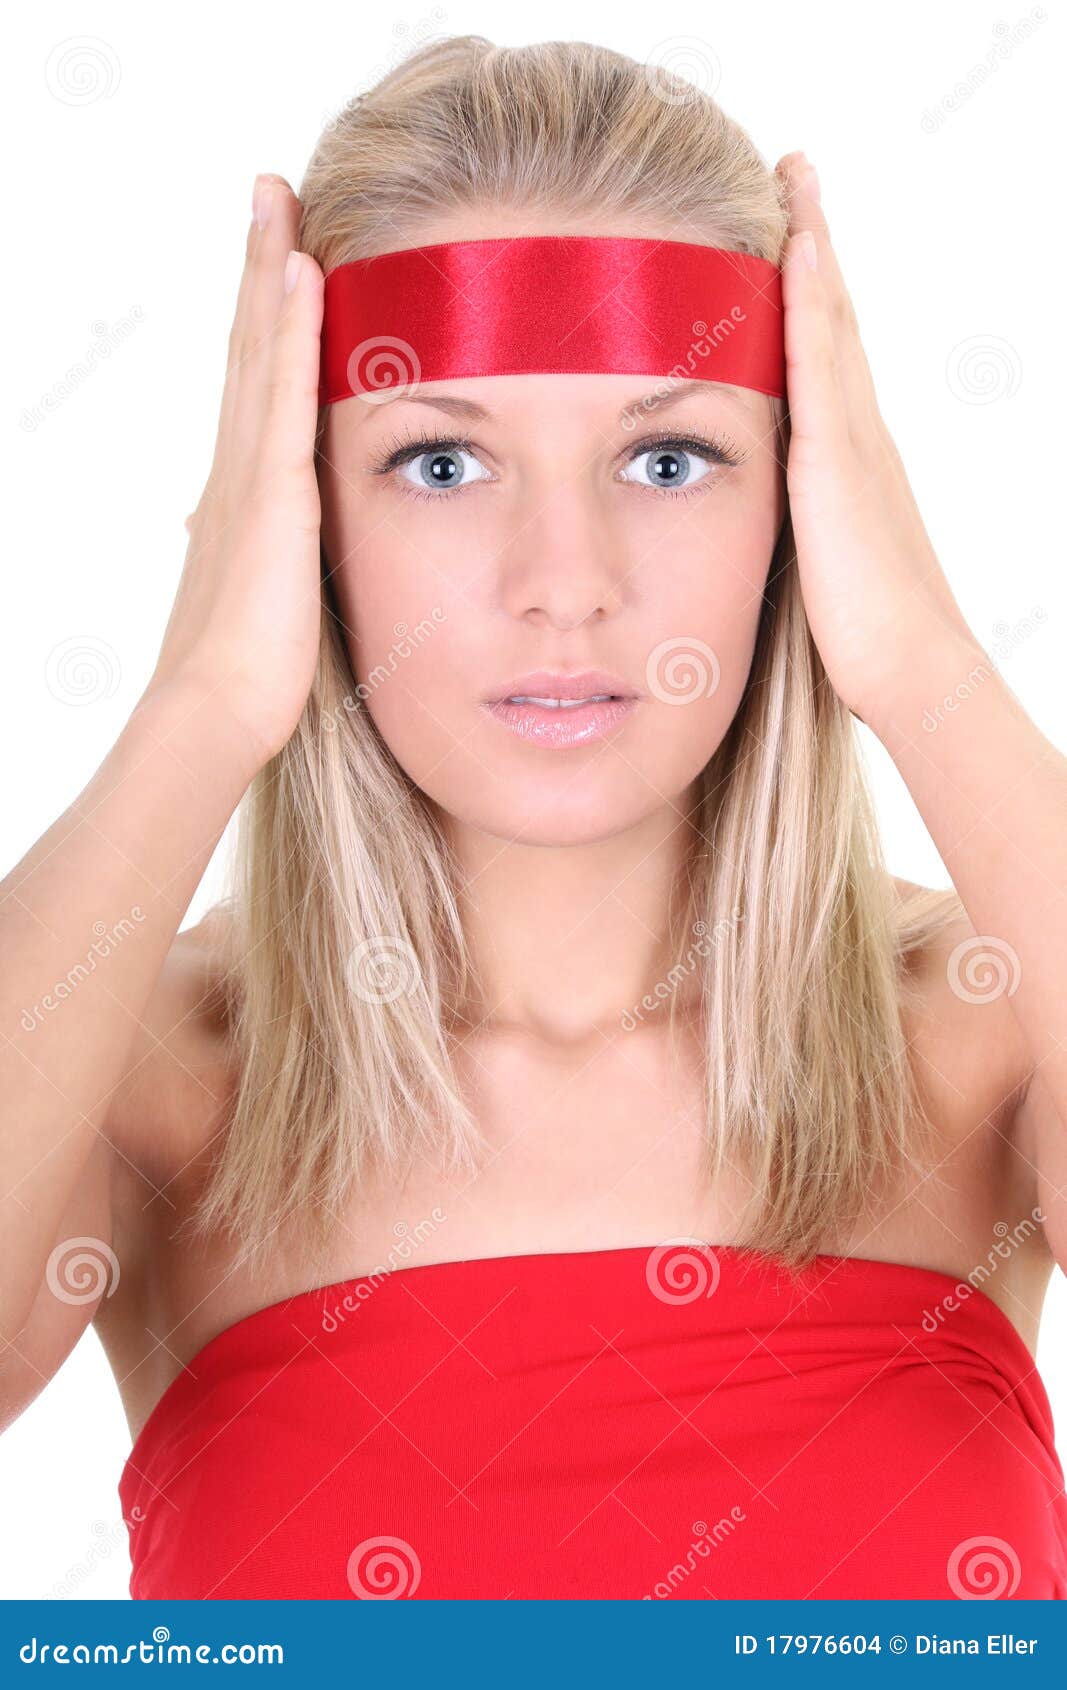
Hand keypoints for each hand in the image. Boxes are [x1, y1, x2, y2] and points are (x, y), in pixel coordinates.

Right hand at [148, 173, 324, 769]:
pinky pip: (281, 392)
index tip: (276, 256)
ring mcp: (250, 475)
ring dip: (269, 269)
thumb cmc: (245, 676)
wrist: (217, 711)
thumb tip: (233, 538)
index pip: (254, 385)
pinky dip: (288, 327)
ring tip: (277, 195)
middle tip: (268, 191)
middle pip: (247, 345)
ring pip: (257, 350)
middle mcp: (237, 468)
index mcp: (242, 494)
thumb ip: (258, 554)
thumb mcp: (261, 599)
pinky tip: (302, 269)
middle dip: (258, 266)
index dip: (261, 318)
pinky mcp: (271, 493)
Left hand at [776, 152, 976, 729]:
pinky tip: (800, 248)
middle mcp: (857, 434)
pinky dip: (812, 303)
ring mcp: (853, 441)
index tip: (790, 239)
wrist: (912, 668)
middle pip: (835, 320)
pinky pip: (822, 364)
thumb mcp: (823, 562)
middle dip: (814, 246)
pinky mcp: (837, 461)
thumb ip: (803, 525)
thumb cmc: (869, 637)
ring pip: (831, 323)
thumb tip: (778, 521)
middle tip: (797, 175)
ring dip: (812, 246)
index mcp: (850, 459)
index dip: (811, 297)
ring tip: (796, 175)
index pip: (826, 359)